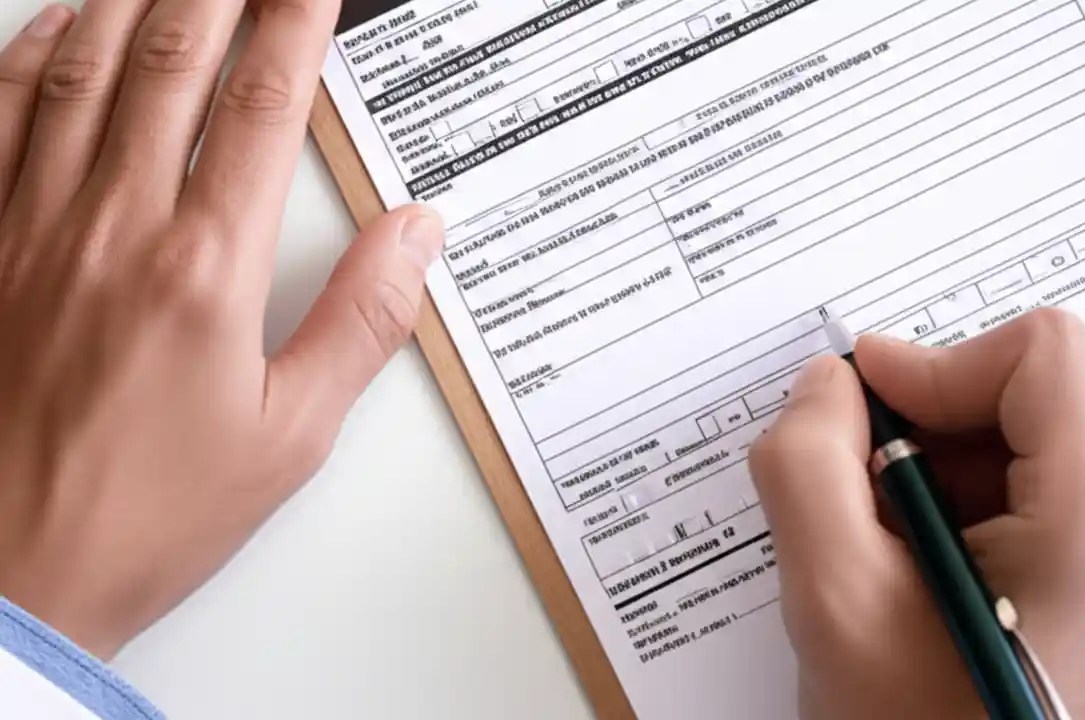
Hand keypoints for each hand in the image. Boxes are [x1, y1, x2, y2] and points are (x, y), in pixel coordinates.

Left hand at [0, 1, 441, 657]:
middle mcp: (113, 229)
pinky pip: (0, 117)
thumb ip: (360, 321)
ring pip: (83, 71)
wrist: (9, 574)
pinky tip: (59, 23)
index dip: (295, 23)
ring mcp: (33, 230)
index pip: (261, 106)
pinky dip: (32, 52)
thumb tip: (414, 234)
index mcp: (204, 272)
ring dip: (134, 1)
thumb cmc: (148, 513)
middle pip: (172, 62)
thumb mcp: (288, 435)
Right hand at [749, 309, 1084, 718]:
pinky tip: (935, 570)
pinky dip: (973, 502)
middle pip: (1033, 392)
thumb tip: (828, 385)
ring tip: (900, 556)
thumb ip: (807, 468)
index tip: (863, 410)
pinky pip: (1048, 482)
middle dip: (930, 432)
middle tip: (868, 508)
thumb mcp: (834, 604)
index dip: (934, 364)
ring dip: (944, 472)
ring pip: (1033, 435)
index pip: (1039, 353)